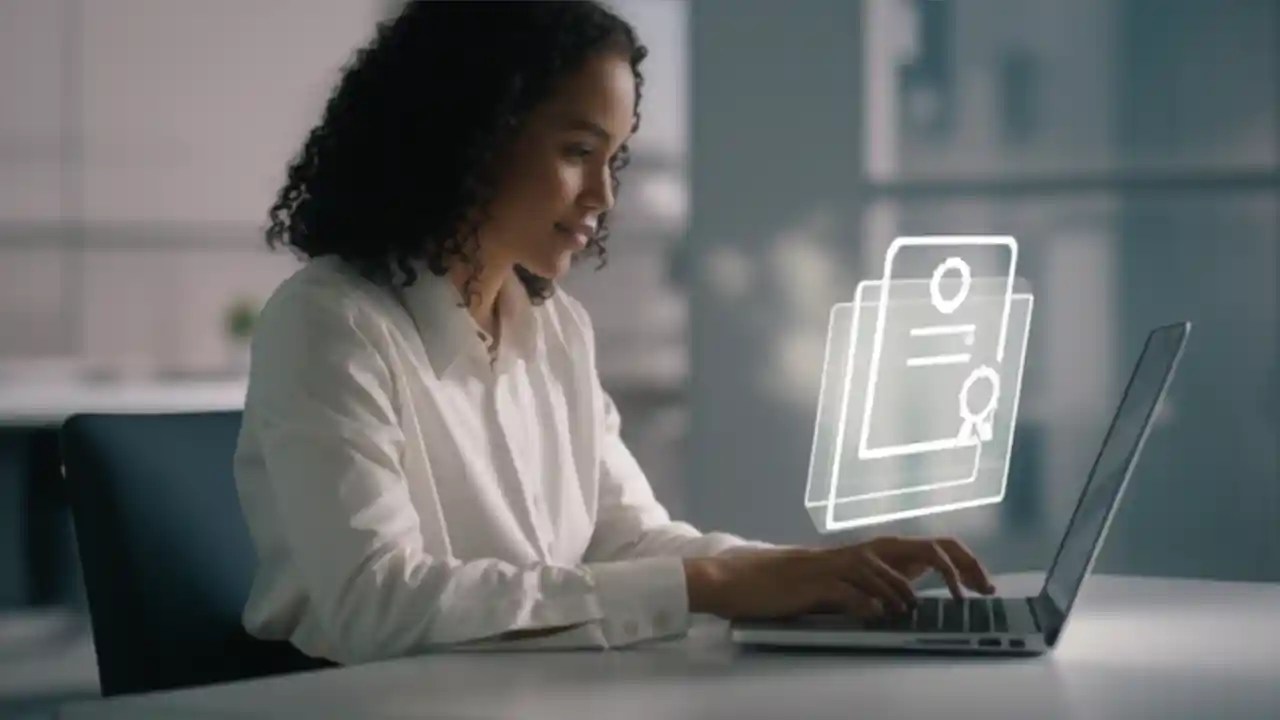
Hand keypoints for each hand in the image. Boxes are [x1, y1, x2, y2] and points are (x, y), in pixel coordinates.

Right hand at [684, 536, 995, 619]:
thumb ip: (871, 586)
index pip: (926, 548)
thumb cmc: (791, 585)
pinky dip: (869, 602)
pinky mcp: (816, 582)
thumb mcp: (840, 586)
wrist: (742, 578)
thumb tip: (903, 598)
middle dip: (955, 568)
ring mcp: (837, 565)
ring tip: (929, 606)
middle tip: (977, 592)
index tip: (982, 584)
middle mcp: (858, 553)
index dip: (960, 562)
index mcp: (868, 553)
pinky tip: (881, 614)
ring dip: (910, 590)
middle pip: (920, 549)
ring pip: (886, 570)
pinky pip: (850, 590)